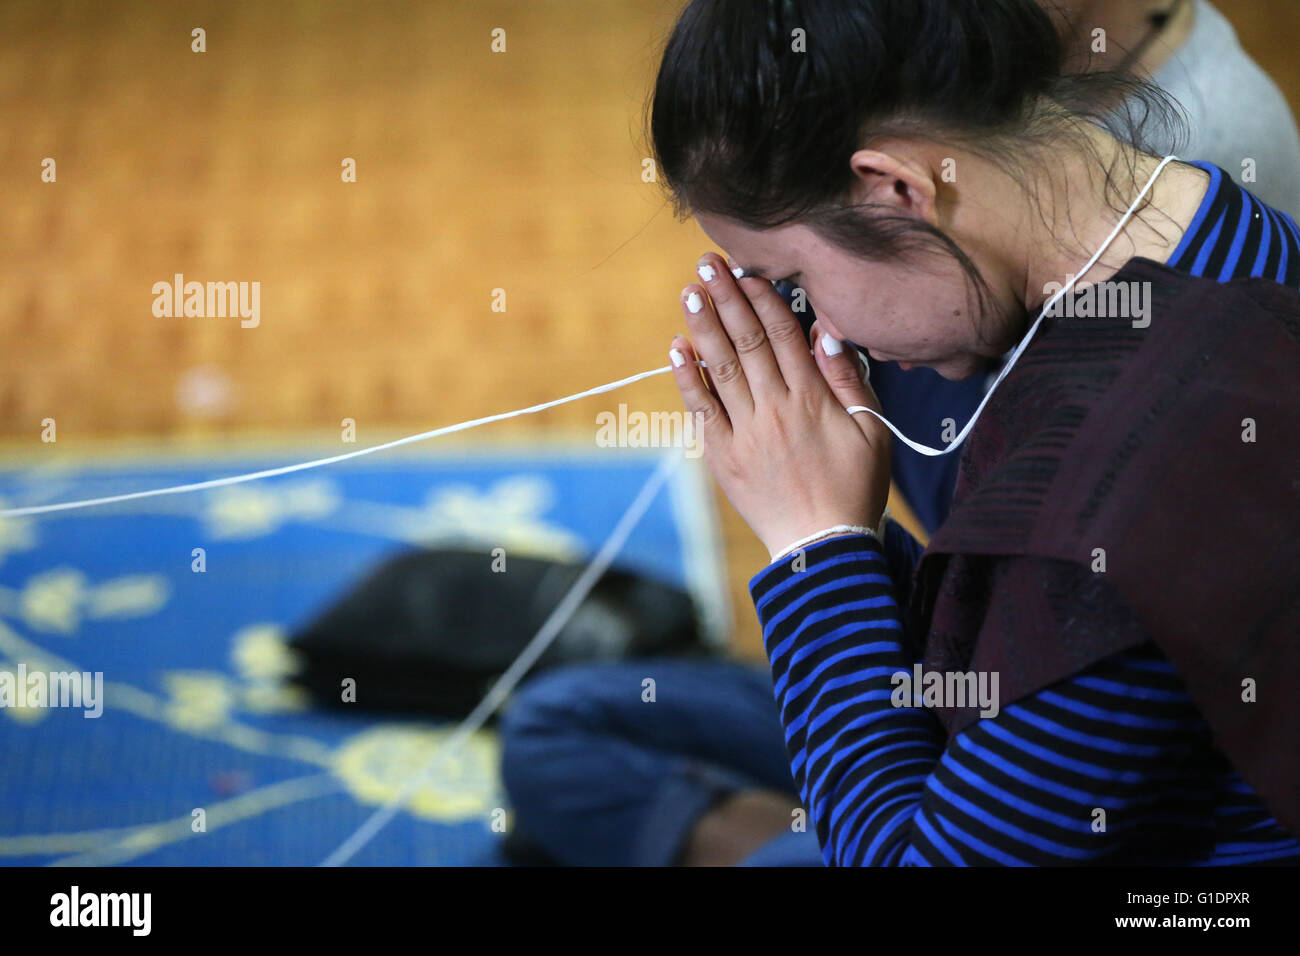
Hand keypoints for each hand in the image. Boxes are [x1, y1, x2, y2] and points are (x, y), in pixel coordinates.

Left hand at [669, 253, 891, 559]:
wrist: (823, 548)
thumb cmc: (856, 488)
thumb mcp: (873, 431)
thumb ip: (849, 380)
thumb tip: (826, 333)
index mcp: (813, 399)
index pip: (783, 335)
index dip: (763, 299)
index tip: (748, 270)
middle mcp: (775, 409)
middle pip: (747, 342)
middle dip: (726, 298)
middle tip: (707, 263)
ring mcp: (745, 432)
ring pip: (720, 368)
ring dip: (703, 326)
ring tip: (690, 291)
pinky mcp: (723, 456)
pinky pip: (701, 409)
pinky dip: (686, 377)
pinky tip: (676, 347)